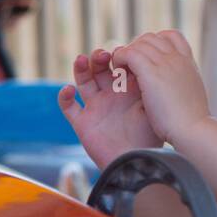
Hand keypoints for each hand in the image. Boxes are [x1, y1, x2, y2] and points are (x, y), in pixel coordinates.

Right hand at [58, 47, 162, 169]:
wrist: (136, 163)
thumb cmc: (149, 139)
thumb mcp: (151, 109)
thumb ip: (147, 88)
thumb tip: (146, 64)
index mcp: (129, 91)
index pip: (121, 66)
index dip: (120, 56)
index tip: (123, 53)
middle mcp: (111, 96)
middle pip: (101, 69)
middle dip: (100, 58)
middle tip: (104, 54)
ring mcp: (96, 107)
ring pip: (83, 81)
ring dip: (81, 69)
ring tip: (83, 59)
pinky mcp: (83, 122)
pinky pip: (68, 107)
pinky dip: (64, 97)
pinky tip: (68, 89)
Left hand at [108, 30, 211, 147]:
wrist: (194, 130)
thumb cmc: (192, 122)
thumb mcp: (192, 95)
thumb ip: (183, 84)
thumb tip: (177, 87)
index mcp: (188, 63)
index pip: (171, 36)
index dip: (155, 43)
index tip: (148, 60)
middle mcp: (177, 58)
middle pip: (151, 38)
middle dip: (137, 49)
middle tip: (129, 68)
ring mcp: (165, 63)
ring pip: (138, 44)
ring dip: (126, 55)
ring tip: (121, 72)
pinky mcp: (151, 72)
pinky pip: (129, 53)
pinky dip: (120, 59)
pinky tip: (118, 75)